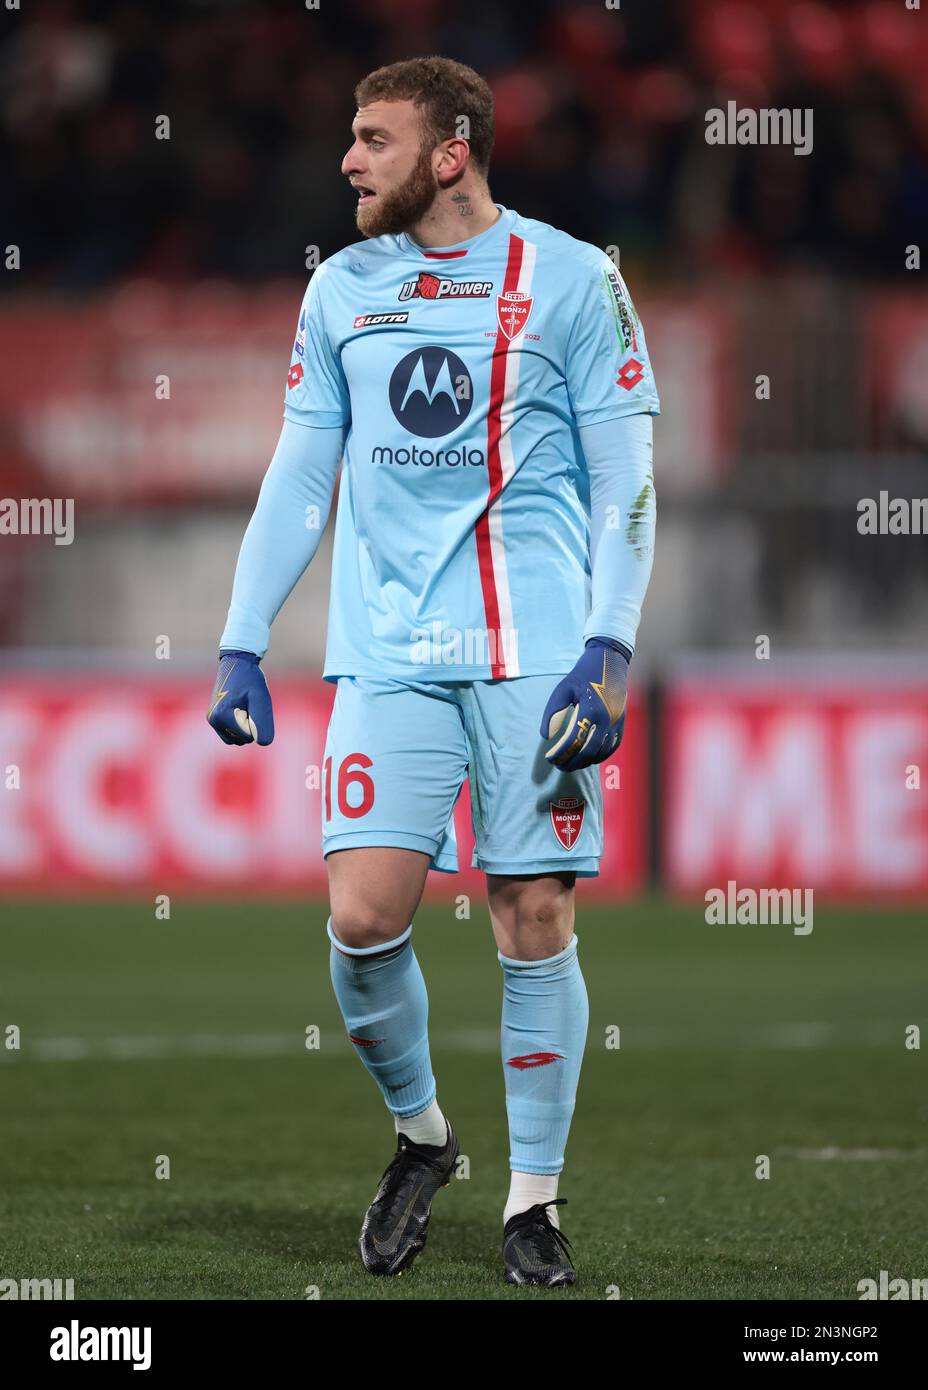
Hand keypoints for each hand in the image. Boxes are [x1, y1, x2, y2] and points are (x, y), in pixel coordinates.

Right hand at [206, 650, 274, 745]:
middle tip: (249, 703)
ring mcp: (212, 720)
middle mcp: (214, 720)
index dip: (257, 721)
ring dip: (245, 727)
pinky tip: (241, 709)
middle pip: (242, 740)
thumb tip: (263, 743)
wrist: (237, 663)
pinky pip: (231, 734)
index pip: (250, 736)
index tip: (252, 703)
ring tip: (245, 706)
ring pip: (236, 739)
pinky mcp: (213, 718)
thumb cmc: (251, 680)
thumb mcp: (261, 699)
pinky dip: (239, 726)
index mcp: (222, 716)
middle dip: (250, 725)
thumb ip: (262, 721)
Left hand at [540, 639, 628, 770]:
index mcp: (590, 710)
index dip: (560, 753)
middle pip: (588, 751)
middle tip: (559, 766)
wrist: (610, 661)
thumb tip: (545, 736)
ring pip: (602, 752)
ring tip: (571, 764)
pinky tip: (589, 758)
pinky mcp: (622, 722)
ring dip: (586, 762)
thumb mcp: (563, 689)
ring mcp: (616, 722)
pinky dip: (601, 756)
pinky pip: (613, 746)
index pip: (573, 741)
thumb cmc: (583, 675)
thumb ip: (553, 712)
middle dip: (572, 763)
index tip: (549, 759)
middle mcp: (606, 719)